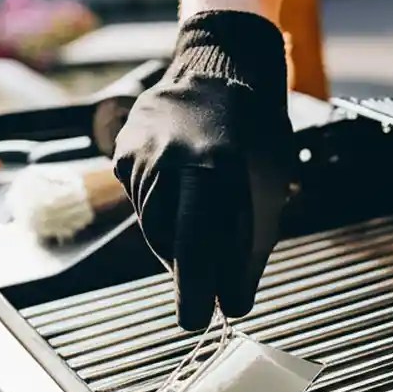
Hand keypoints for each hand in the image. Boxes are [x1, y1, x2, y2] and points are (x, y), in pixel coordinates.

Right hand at [114, 11, 292, 329]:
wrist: (223, 71)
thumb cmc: (258, 136)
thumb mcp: (270, 190)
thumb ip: (251, 250)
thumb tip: (235, 305)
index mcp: (215, 164)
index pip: (198, 240)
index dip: (196, 285)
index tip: (198, 320)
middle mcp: (169, 156)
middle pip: (169, 240)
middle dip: (189, 274)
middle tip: (203, 299)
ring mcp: (140, 151)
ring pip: (151, 226)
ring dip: (177, 246)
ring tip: (202, 238)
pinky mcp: (122, 152)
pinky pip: (140, 203)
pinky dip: (161, 216)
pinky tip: (182, 198)